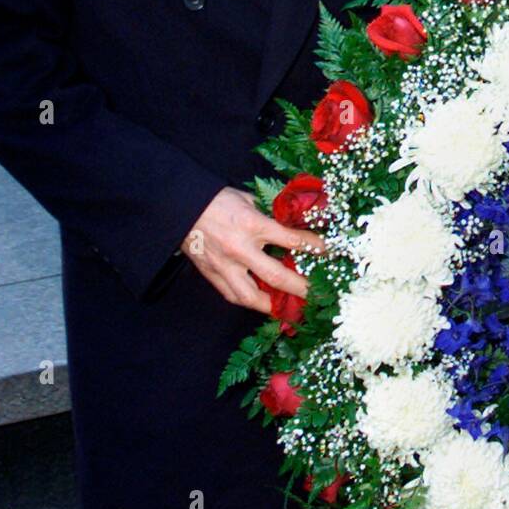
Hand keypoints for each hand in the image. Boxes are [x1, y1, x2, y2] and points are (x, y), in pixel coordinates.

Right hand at [180, 186, 322, 312]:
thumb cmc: (218, 201)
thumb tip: (293, 223)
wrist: (181, 208)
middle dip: (300, 286)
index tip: (326, 251)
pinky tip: (264, 303)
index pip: (290, 240)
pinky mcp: (213, 275)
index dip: (312, 247)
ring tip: (291, 308)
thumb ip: (269, 215)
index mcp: (252, 224)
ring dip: (274, 305)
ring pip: (252, 296)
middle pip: (276, 275)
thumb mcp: (249, 200)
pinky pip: (234, 296)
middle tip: (318, 292)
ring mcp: (225, 266)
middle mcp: (240, 248)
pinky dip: (251, 302)